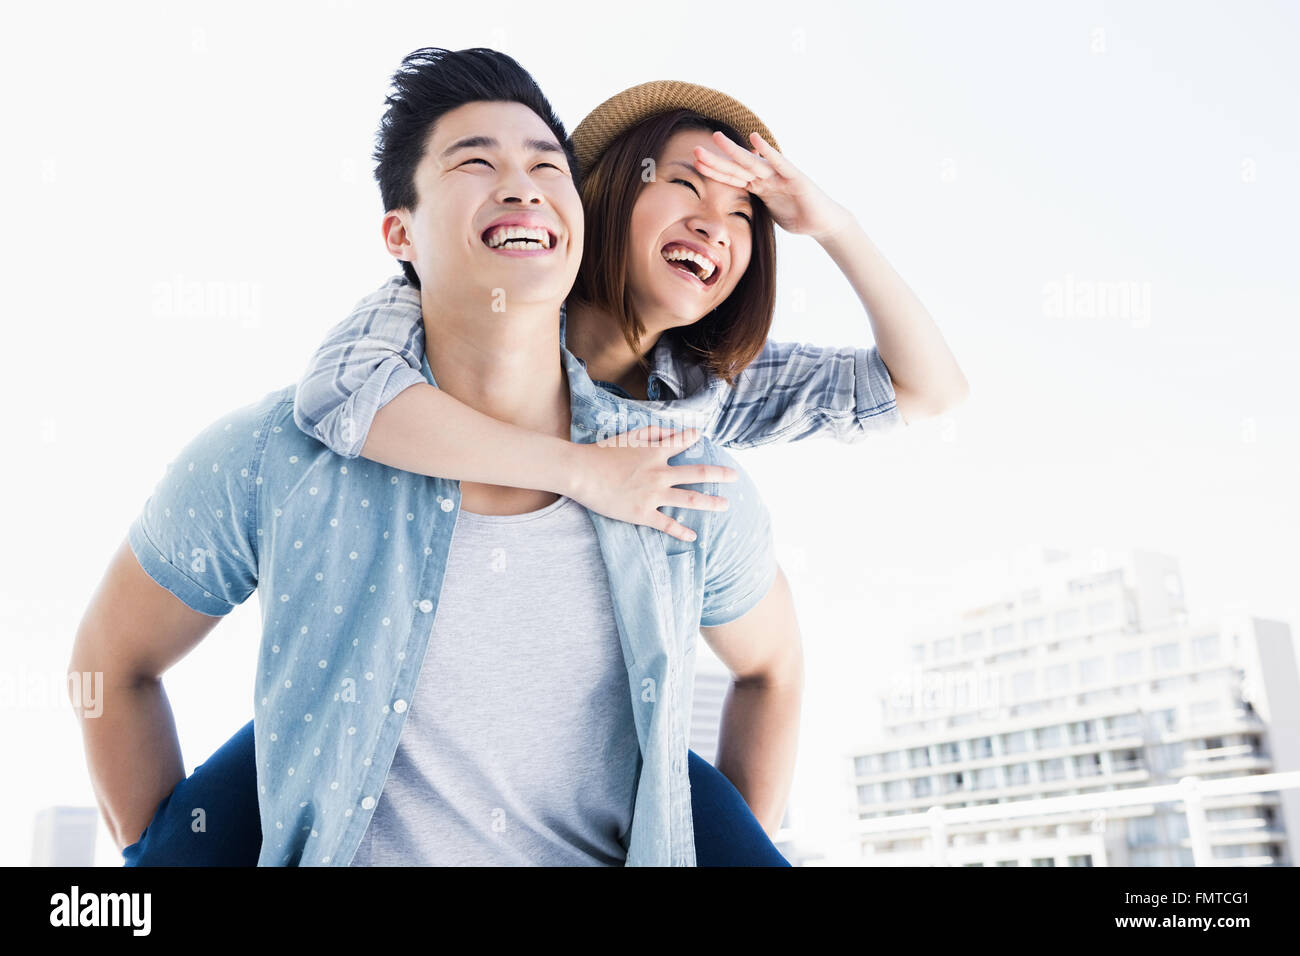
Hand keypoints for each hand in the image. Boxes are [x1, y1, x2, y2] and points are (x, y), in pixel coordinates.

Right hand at [568, 425, 735, 541]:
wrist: (581, 472)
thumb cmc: (601, 453)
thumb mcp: (628, 435)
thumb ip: (653, 432)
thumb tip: (673, 433)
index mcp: (656, 452)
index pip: (682, 442)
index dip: (693, 438)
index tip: (701, 438)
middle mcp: (660, 473)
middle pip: (698, 473)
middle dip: (719, 475)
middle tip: (735, 476)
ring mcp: (653, 495)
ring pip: (690, 499)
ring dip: (711, 503)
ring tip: (725, 505)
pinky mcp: (643, 513)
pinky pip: (667, 524)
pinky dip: (681, 531)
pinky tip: (693, 536)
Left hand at [692, 130, 852, 241]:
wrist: (823, 223)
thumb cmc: (798, 216)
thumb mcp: (770, 211)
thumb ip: (756, 202)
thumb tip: (741, 200)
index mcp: (759, 186)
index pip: (732, 178)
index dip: (714, 171)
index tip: (694, 164)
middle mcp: (767, 177)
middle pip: (736, 168)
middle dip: (716, 161)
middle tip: (694, 150)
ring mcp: (780, 176)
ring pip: (752, 163)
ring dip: (734, 151)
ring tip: (716, 138)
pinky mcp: (795, 178)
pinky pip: (779, 163)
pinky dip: (768, 150)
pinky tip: (755, 138)